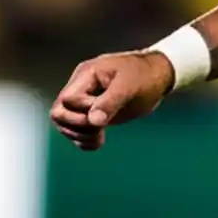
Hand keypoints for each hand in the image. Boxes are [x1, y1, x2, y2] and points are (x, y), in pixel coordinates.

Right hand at [49, 51, 175, 150]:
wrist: (159, 76)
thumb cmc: (145, 75)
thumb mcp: (130, 85)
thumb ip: (110, 101)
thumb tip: (93, 121)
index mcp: (86, 76)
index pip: (67, 99)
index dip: (83, 110)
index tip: (106, 110)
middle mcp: (81, 89)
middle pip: (59, 113)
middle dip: (77, 125)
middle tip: (100, 128)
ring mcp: (86, 102)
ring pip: (65, 124)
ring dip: (80, 135)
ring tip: (100, 137)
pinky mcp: (94, 115)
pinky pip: (76, 131)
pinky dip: (83, 140)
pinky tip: (98, 142)